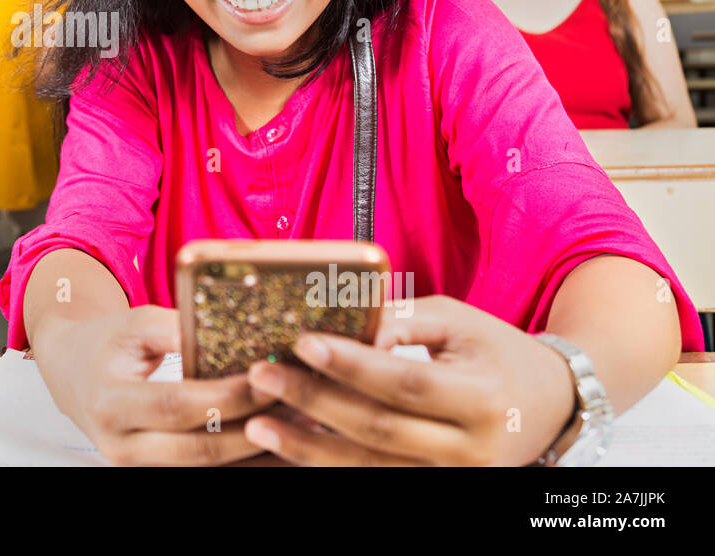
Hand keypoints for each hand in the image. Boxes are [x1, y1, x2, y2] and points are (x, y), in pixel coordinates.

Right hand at [33, 305, 275, 465]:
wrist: (71, 373)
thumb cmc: (107, 342)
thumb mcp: (135, 324)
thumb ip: (178, 329)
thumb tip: (234, 334)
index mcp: (110, 402)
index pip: (176, 405)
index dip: (225, 396)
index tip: (268, 377)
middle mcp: (120, 446)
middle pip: (197, 449)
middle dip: (253, 431)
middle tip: (298, 407)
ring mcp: (136, 466)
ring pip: (206, 469)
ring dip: (257, 451)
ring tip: (302, 426)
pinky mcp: (154, 472)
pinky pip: (205, 471)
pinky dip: (243, 459)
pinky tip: (277, 442)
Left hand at [242, 296, 577, 465]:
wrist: (551, 404)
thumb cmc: (495, 352)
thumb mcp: (456, 321)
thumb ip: (399, 321)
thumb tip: (345, 330)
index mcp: (483, 399)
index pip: (405, 382)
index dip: (352, 364)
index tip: (303, 341)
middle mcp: (471, 451)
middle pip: (379, 429)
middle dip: (313, 402)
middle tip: (262, 375)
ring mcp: (454, 480)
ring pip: (369, 467)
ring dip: (308, 447)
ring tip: (259, 421)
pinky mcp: (437, 490)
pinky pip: (374, 479)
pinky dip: (330, 464)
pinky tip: (290, 446)